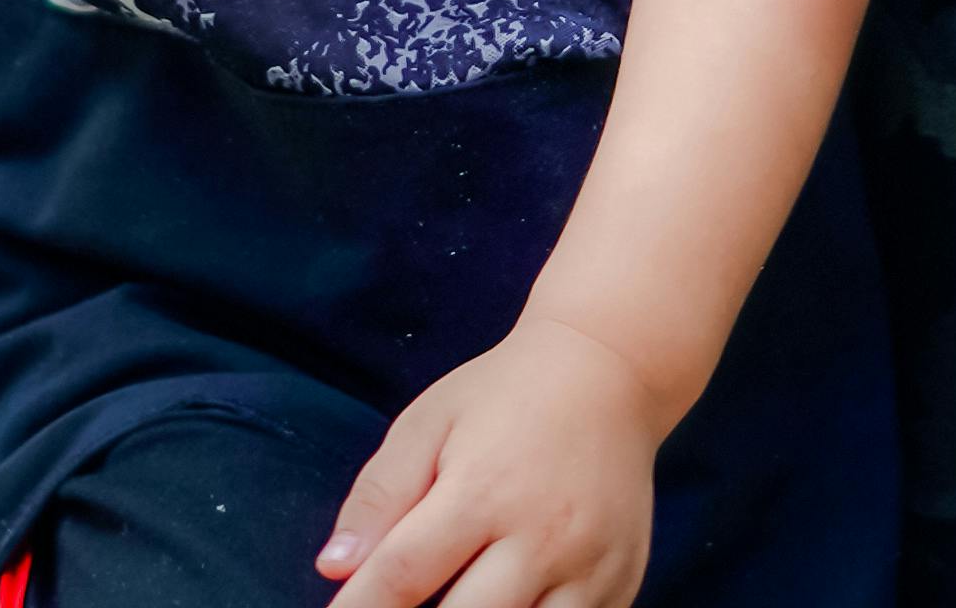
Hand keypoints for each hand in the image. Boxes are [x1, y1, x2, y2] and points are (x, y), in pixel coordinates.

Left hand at [320, 315, 674, 607]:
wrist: (611, 371)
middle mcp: (541, 537)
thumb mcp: (430, 423)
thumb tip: (334, 569)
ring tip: (456, 596)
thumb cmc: (507, 397)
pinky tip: (507, 602)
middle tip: (401, 606)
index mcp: (482, 491)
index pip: (402, 576)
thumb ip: (378, 496)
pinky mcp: (621, 584)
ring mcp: (589, 567)